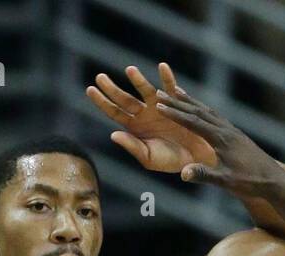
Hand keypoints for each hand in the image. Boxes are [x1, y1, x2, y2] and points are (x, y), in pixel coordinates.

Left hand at [86, 63, 216, 175]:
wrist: (194, 158)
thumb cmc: (169, 161)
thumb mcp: (148, 157)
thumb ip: (131, 146)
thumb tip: (113, 134)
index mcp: (134, 127)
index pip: (114, 112)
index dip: (102, 101)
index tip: (90, 89)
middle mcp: (144, 114)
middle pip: (124, 99)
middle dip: (112, 88)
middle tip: (99, 77)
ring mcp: (160, 107)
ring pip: (145, 90)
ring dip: (138, 80)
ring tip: (130, 70)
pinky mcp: (176, 104)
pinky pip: (171, 88)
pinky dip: (168, 78)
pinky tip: (163, 67)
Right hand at [152, 86, 284, 196]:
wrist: (273, 179)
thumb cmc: (250, 181)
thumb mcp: (225, 181)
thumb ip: (204, 175)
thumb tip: (183, 173)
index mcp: (222, 138)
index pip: (194, 122)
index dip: (175, 113)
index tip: (159, 105)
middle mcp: (227, 129)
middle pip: (198, 111)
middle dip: (178, 102)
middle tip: (160, 93)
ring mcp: (232, 130)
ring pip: (207, 110)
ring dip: (189, 101)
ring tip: (175, 91)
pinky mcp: (235, 134)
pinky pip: (215, 117)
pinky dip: (202, 110)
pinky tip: (198, 110)